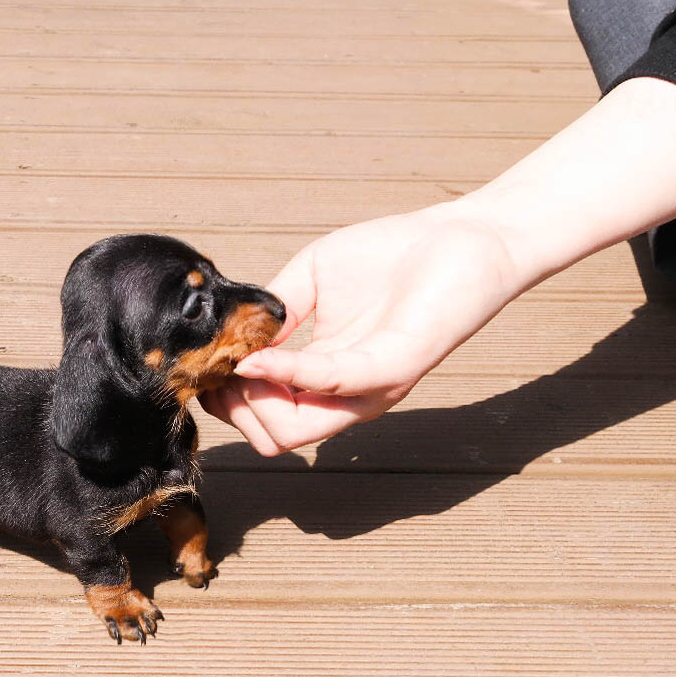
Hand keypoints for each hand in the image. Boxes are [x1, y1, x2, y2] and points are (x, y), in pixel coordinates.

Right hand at [203, 204, 523, 454]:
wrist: (462, 238)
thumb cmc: (391, 255)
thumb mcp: (309, 279)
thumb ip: (271, 312)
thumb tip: (228, 336)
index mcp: (325, 379)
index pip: (264, 419)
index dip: (227, 398)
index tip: (213, 362)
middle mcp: (347, 396)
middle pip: (272, 439)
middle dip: (233, 407)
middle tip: (227, 364)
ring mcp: (370, 388)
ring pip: (292, 431)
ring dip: (253, 399)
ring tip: (244, 359)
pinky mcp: (393, 368)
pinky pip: (328, 383)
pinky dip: (285, 372)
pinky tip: (260, 354)